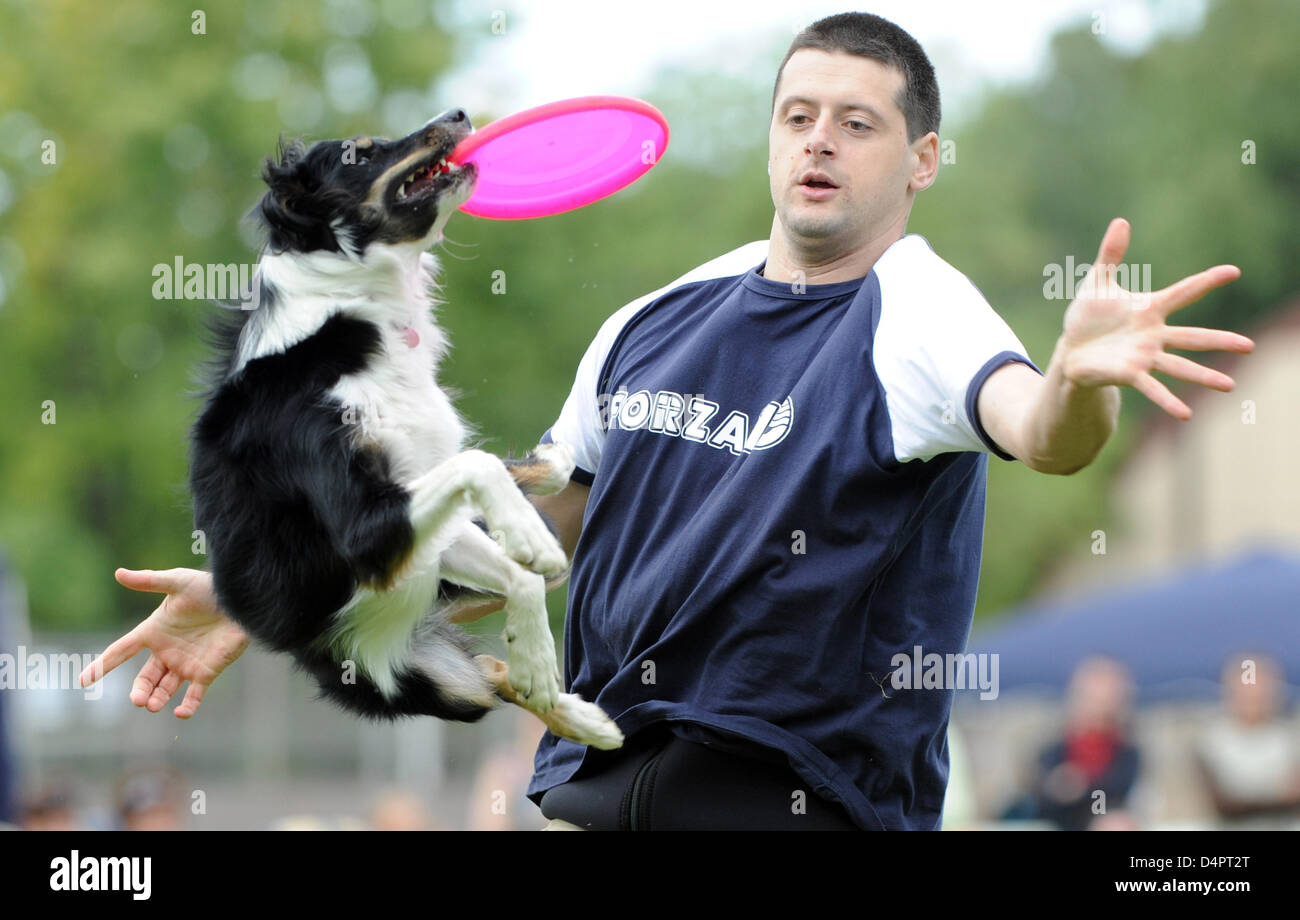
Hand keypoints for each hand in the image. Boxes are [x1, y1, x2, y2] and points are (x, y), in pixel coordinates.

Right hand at [79, 568, 249, 717]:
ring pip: (164, 689)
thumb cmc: (209, 587)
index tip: (84, 680)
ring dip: (156, 699)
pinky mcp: (207, 671)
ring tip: (151, 705)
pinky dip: (187, 706)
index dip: (103, 665)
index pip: (121, 650)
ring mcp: (186, 663)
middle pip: (144, 678)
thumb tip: (118, 573)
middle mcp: (166, 651)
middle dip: (138, 691)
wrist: (241, 599)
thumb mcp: (177, 582)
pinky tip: (181, 713)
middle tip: (138, 700)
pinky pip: (194, 694)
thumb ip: (149, 581)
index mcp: (153, 632)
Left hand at [1059, 218, 1253, 418]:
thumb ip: (1111, 254)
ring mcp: (1144, 357)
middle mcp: (1154, 335)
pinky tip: (1186, 414)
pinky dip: (1169, 400)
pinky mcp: (1130, 374)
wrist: (1070, 350)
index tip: (1233, 271)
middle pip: (1193, 336)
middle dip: (1220, 340)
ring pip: (1180, 366)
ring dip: (1205, 376)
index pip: (1184, 292)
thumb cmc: (1087, 317)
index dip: (1207, 282)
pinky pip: (1153, 388)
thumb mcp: (1097, 282)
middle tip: (1250, 346)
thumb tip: (1121, 221)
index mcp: (1150, 310)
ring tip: (1230, 386)